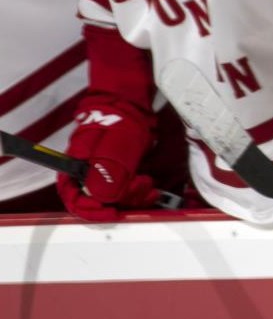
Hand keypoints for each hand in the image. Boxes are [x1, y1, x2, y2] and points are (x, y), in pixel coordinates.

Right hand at [57, 93, 156, 221]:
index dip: (92, 211)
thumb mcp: (113, 146)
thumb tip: (104, 199)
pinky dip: (140, 193)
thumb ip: (106, 173)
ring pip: (116, 200)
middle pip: (99, 203)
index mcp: (75, 169)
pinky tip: (151, 187)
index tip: (112, 213)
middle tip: (142, 189)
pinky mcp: (121, 175)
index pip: (75, 200)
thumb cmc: (117, 121)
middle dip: (122, 201)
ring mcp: (104, 176)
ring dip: (134, 197)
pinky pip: (127, 192)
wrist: (131, 106)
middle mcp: (87, 176)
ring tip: (149, 185)